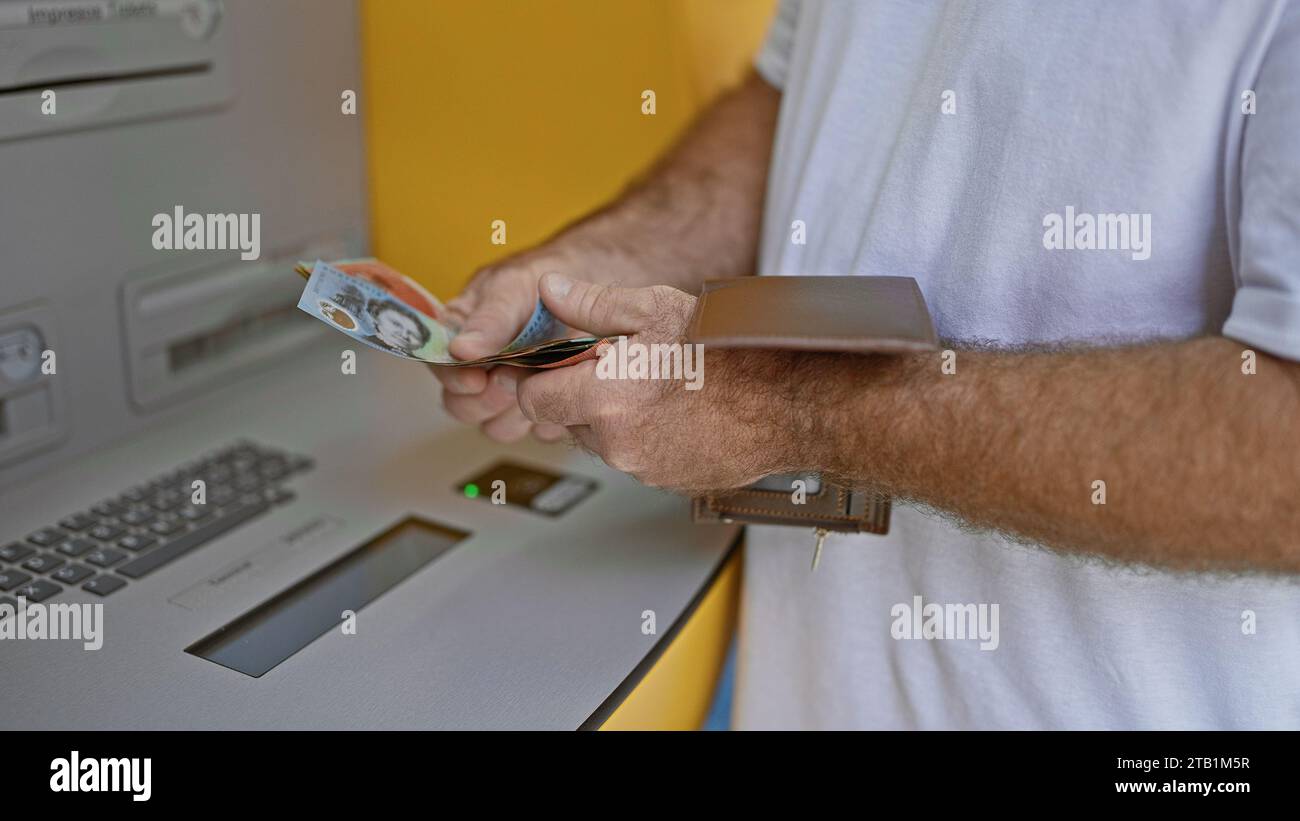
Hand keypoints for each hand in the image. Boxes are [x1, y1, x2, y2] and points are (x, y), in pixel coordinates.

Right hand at [432, 250, 573, 442]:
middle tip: (512, 381)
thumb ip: (489, 321)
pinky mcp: (546, 407)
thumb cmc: (550, 277)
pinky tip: (570, 389)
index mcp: (462, 333)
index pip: (441, 369)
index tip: (476, 379)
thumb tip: (460, 350)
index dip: (454, 379)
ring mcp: (514, 390)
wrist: (602, 277)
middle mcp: (482, 367)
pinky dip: (555, 416)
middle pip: (464, 407)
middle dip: (488, 400)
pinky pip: (541, 430)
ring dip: (520, 413)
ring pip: (499, 427)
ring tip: (545, 381)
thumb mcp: (515, 287)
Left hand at [517, 273, 800, 492]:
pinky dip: (649, 437)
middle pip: (568, 421)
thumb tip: (550, 291)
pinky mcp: (670, 483)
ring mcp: (644, 469)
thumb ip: (592, 304)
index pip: (535, 399)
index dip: (543, 377)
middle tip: (625, 366)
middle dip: (584, 394)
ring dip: (618, 417)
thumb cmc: (731, 354)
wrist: (791, 403)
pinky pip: (640, 458)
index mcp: (604, 399)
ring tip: (661, 387)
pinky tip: (680, 411)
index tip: (560, 364)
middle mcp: (617, 443)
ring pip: (605, 441)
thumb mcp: (656, 309)